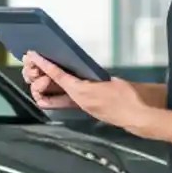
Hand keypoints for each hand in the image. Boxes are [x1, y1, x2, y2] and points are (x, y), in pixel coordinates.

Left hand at [24, 51, 153, 134]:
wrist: (138, 116)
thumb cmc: (127, 97)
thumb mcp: (109, 80)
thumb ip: (92, 76)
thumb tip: (83, 71)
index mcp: (82, 92)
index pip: (57, 76)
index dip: (44, 64)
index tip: (34, 56)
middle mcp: (78, 101)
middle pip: (47, 94)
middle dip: (37, 83)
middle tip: (34, 70)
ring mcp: (81, 107)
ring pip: (54, 100)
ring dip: (46, 91)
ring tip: (43, 77)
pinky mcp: (87, 110)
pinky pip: (67, 101)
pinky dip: (59, 93)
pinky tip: (60, 83)